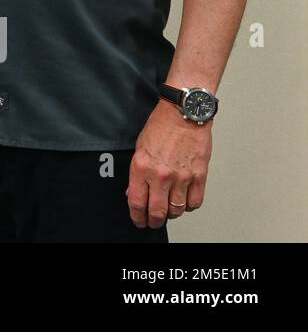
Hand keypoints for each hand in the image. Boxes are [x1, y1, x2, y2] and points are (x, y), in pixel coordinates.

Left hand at [126, 100, 212, 227]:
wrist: (183, 114)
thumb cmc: (161, 126)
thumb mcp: (139, 148)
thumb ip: (138, 173)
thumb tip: (135, 192)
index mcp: (142, 167)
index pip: (136, 202)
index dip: (137, 216)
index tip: (139, 220)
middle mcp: (161, 175)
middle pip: (157, 212)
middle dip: (153, 221)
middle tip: (153, 221)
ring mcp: (181, 177)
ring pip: (177, 210)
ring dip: (172, 213)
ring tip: (168, 209)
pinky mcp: (199, 176)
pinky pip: (195, 202)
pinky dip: (189, 206)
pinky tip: (185, 201)